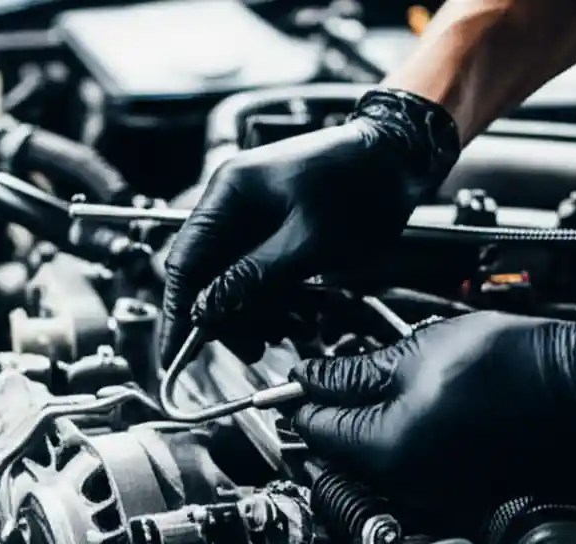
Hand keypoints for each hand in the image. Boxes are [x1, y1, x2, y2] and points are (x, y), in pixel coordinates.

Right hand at [159, 89, 459, 364]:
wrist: (400, 157)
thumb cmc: (361, 184)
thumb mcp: (309, 241)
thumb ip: (255, 277)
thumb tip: (208, 308)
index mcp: (229, 193)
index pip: (185, 261)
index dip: (178, 311)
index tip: (175, 353)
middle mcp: (233, 204)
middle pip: (208, 276)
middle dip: (229, 317)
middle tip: (256, 348)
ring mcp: (254, 217)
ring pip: (235, 281)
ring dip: (258, 312)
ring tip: (291, 331)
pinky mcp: (277, 230)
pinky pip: (262, 274)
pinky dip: (276, 300)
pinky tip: (300, 316)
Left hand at [290, 311, 575, 493]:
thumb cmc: (513, 364)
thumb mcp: (417, 351)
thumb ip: (353, 372)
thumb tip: (311, 379)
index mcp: (388, 450)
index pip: (316, 429)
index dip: (301, 397)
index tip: (299, 375)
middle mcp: (408, 482)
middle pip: (343, 449)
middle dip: (335, 410)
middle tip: (340, 370)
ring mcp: (436, 486)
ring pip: (377, 454)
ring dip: (369, 419)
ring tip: (386, 376)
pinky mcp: (461, 481)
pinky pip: (412, 459)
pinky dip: (402, 431)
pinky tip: (418, 398)